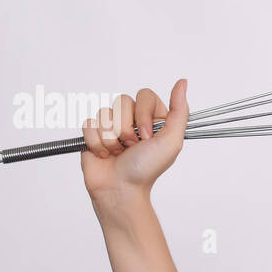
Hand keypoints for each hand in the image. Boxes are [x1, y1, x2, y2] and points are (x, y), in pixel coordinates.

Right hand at [81, 78, 188, 203]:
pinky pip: (89, 123)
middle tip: (132, 147)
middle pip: (122, 100)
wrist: (120, 189)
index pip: (145, 95)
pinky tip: (104, 155)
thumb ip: (179, 111)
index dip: (143, 114)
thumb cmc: (147, 169)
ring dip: (111, 138)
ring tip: (118, 153)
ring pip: (105, 113)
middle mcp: (132, 119)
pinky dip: (96, 142)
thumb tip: (183, 82)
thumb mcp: (172, 141)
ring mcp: (112, 126)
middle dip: (126, 128)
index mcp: (152, 118)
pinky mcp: (93, 133)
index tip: (147, 137)